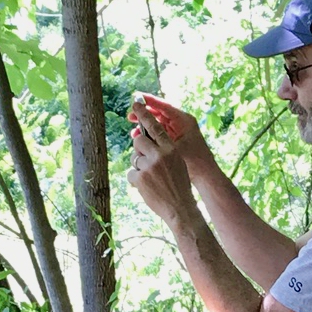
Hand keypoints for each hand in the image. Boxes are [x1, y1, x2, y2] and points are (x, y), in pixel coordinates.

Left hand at [127, 101, 196, 227]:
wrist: (180, 208)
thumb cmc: (179, 186)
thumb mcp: (177, 163)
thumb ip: (164, 151)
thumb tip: (148, 142)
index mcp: (171, 149)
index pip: (155, 127)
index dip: (144, 114)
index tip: (136, 103)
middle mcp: (160, 154)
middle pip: (138, 140)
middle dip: (139, 148)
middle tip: (145, 158)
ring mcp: (149, 166)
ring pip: (134, 158)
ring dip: (140, 168)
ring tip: (151, 180)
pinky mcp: (141, 178)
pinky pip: (131, 173)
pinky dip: (136, 181)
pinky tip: (146, 188)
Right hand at [129, 93, 216, 182]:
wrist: (205, 175)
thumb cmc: (194, 161)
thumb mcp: (173, 148)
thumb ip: (157, 138)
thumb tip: (138, 133)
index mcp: (184, 120)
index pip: (164, 106)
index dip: (149, 101)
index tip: (136, 98)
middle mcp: (181, 123)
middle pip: (159, 113)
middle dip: (144, 115)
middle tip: (130, 116)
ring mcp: (178, 131)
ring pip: (158, 124)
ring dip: (145, 126)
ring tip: (134, 132)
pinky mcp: (175, 140)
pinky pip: (160, 133)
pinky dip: (150, 135)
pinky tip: (141, 140)